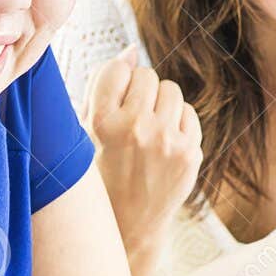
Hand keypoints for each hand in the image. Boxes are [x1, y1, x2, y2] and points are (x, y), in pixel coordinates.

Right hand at [83, 47, 202, 260]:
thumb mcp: (85, 133)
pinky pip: (188, 113)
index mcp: (102, 123)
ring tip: (146, 129)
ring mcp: (167, 142)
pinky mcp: (190, 153)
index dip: (114, 80)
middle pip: (146, 75)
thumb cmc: (99, 174)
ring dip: (158, 103)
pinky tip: (162, 142)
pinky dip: (176, 122)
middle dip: (138, 91)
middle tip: (129, 116)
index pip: (116, 69)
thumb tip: (131, 50)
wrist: (128, 225)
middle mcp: (136, 129)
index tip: (112, 99)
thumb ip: (103, 88)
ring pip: (170, 90)